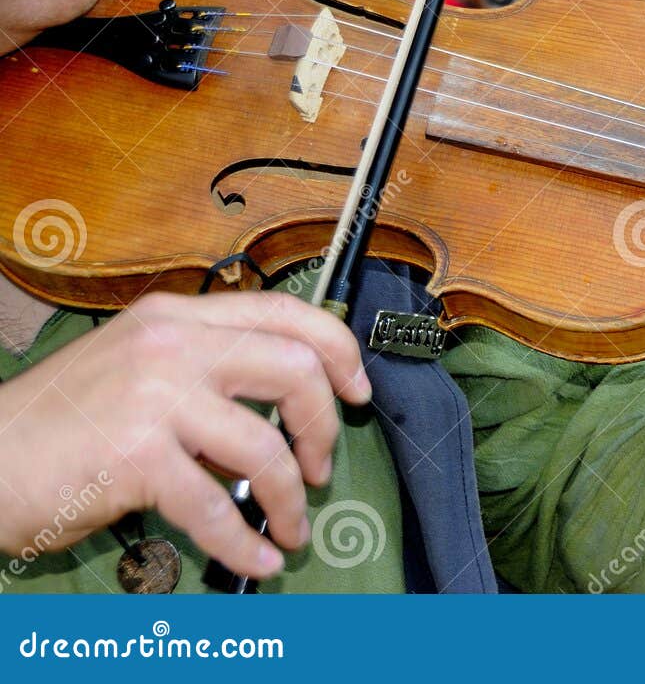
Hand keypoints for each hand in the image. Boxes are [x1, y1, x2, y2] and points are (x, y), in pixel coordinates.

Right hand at [0, 291, 369, 578]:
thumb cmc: (61, 421)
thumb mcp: (138, 364)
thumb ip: (207, 368)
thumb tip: (284, 407)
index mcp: (179, 317)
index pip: (288, 314)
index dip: (338, 352)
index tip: (357, 391)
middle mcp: (172, 345)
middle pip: (294, 371)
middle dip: (323, 428)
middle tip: (320, 467)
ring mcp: (155, 398)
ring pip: (265, 446)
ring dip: (291, 497)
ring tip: (291, 523)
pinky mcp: (137, 456)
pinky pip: (217, 507)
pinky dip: (246, 541)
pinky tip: (257, 557)